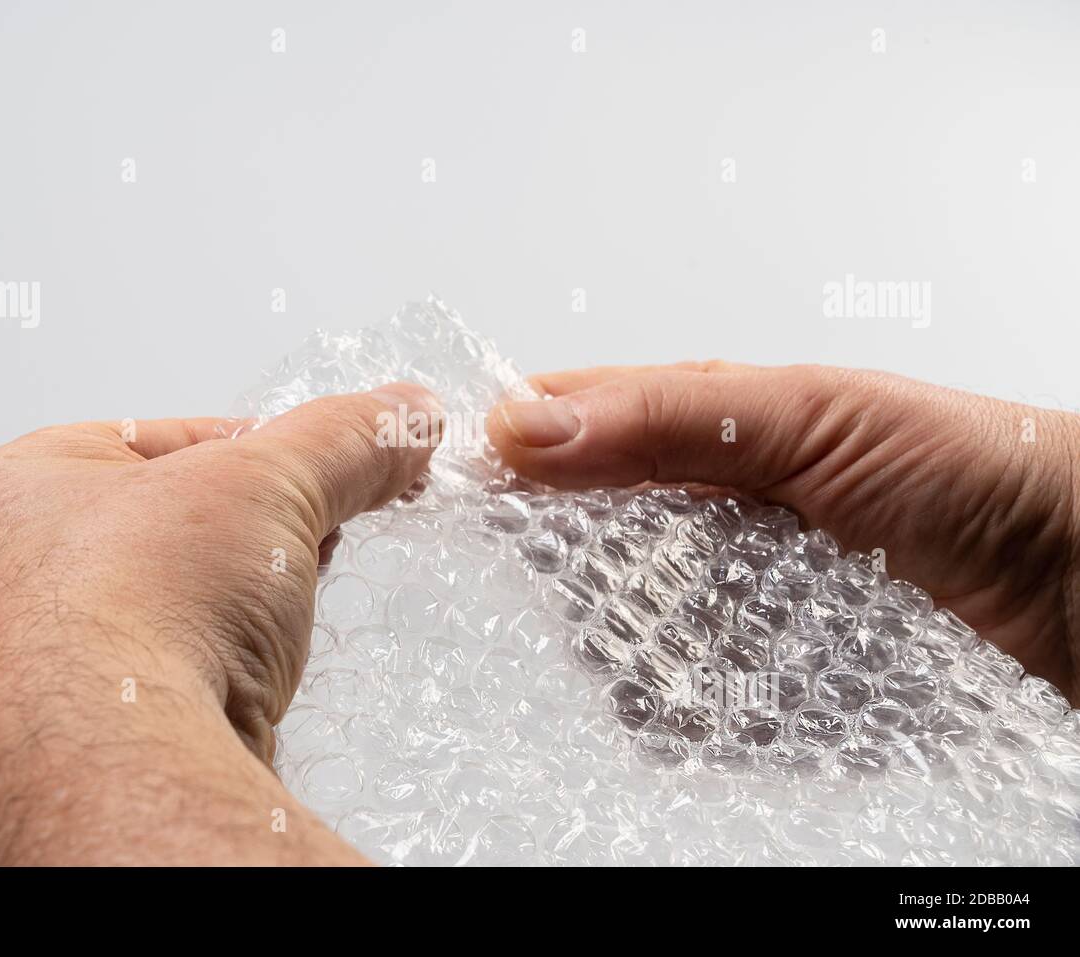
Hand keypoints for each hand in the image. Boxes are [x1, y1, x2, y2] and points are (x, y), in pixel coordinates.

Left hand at [0, 383, 437, 864]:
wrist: (125, 773)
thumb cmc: (136, 615)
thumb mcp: (268, 483)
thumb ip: (344, 439)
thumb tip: (405, 416)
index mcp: (10, 492)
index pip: (161, 441)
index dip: (258, 450)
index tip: (322, 463)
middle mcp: (0, 585)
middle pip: (170, 528)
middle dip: (254, 537)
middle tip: (307, 542)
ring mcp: (34, 673)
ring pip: (174, 611)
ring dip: (240, 610)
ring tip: (271, 619)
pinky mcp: (85, 745)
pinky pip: (173, 685)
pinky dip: (222, 676)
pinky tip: (248, 682)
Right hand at [487, 362, 1079, 701]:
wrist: (1070, 581)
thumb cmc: (963, 464)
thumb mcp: (807, 412)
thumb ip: (666, 416)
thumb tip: (525, 428)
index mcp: (698, 430)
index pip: (568, 435)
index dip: (513, 457)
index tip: (465, 488)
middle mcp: (700, 516)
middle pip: (577, 547)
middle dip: (568, 568)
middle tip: (596, 573)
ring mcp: (725, 600)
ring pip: (619, 631)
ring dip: (629, 644)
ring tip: (687, 634)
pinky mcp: (757, 678)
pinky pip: (680, 703)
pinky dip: (681, 707)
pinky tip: (708, 696)